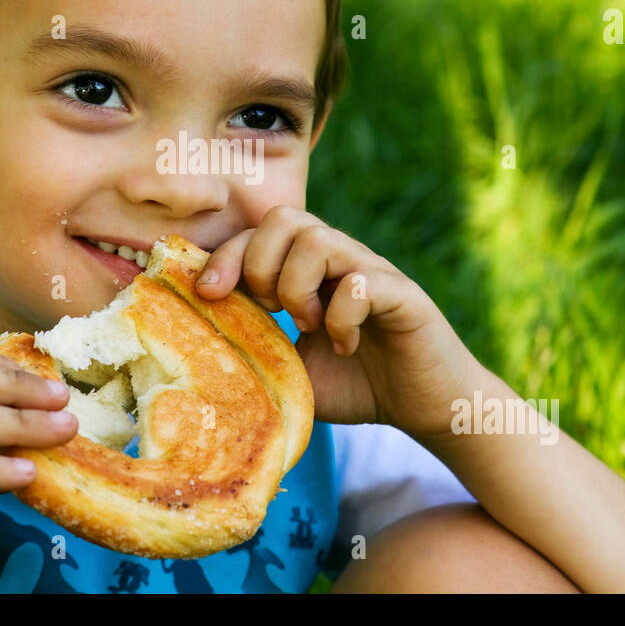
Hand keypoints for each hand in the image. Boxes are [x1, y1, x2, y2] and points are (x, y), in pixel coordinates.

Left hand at [194, 206, 476, 437]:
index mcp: (308, 270)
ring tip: (309, 327)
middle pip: (285, 219)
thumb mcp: (292, 369)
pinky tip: (346, 346)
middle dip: (259, 266)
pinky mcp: (403, 295)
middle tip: (273, 312)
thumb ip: (257, 347)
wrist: (425, 406)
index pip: (257, 232)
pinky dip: (341, 317)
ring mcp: (371, 272)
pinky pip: (361, 282)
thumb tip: (199, 343)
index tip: (210, 295)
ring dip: (298, 288)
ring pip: (318, 240)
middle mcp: (339, 259)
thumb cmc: (357, 385)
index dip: (225, 256)